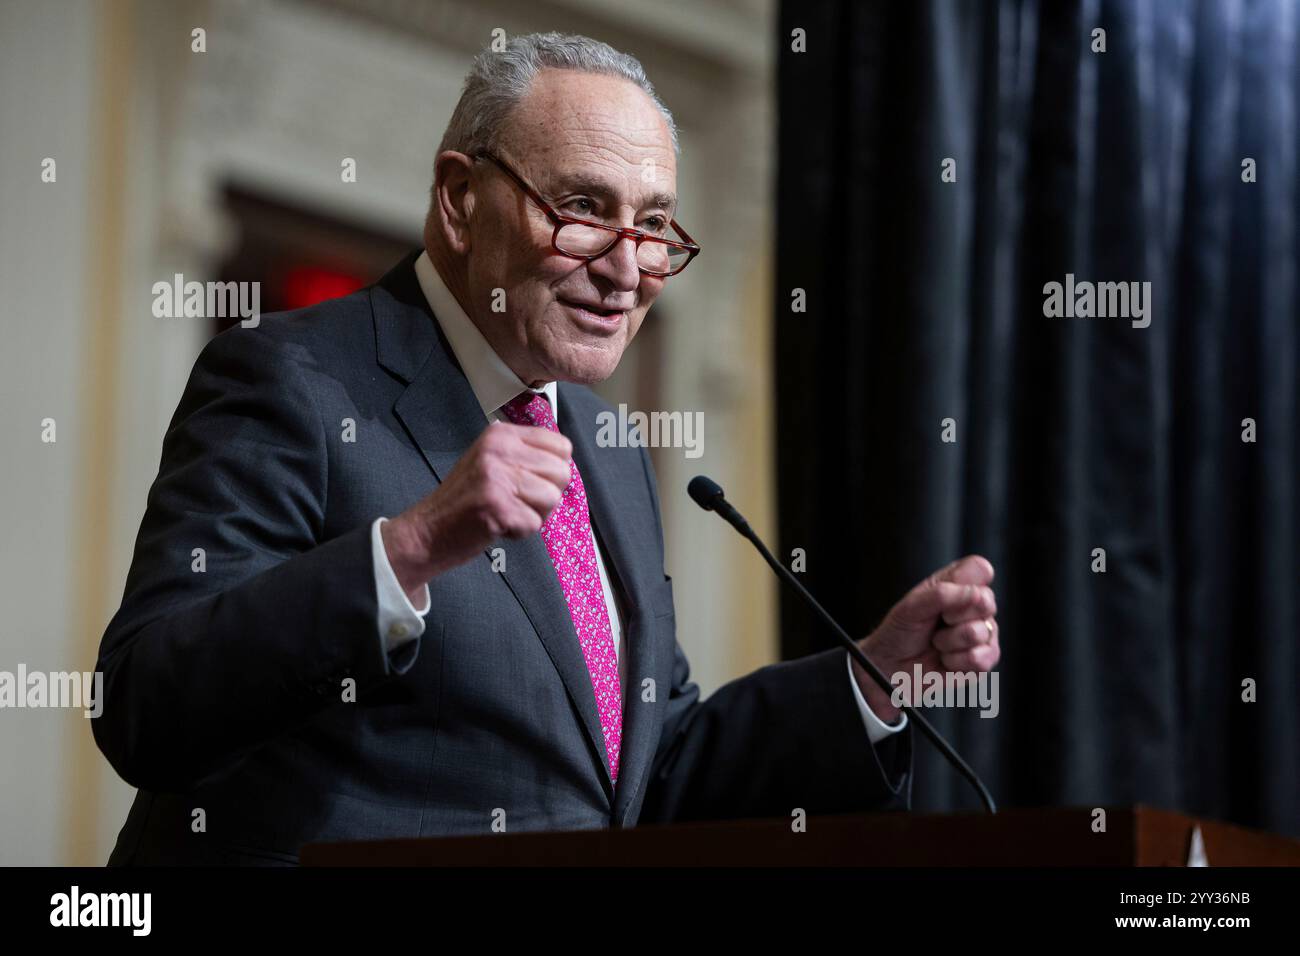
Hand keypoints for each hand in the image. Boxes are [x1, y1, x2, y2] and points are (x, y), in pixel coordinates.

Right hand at [381, 422, 571, 600]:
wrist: (428, 530)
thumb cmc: (464, 500)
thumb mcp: (492, 461)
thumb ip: (526, 456)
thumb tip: (565, 463)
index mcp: (501, 434)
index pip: (562, 447)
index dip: (553, 472)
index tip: (529, 482)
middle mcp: (499, 450)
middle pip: (561, 473)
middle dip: (546, 496)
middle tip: (516, 501)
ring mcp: (496, 477)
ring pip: (551, 499)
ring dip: (533, 514)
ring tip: (506, 512)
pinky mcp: (497, 507)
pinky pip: (534, 523)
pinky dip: (520, 532)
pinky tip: (497, 525)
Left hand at [851, 555, 999, 723]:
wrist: (891, 667)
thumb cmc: (900, 632)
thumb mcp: (912, 606)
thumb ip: (943, 594)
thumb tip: (976, 593)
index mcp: (957, 585)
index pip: (980, 569)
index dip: (966, 582)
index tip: (943, 596)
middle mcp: (974, 607)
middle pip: (986, 602)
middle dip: (954, 616)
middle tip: (938, 622)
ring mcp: (982, 632)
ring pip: (981, 632)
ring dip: (950, 642)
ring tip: (937, 643)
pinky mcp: (983, 659)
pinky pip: (981, 659)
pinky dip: (956, 661)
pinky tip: (946, 659)